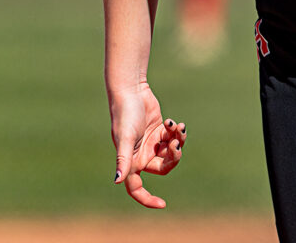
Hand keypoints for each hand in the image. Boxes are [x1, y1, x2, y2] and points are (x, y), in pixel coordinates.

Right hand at [109, 83, 186, 208]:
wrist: (131, 90)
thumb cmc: (125, 113)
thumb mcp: (125, 137)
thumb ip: (123, 159)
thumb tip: (117, 181)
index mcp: (131, 161)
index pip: (136, 189)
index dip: (147, 199)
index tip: (162, 205)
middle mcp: (141, 155)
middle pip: (163, 168)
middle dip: (173, 157)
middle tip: (176, 143)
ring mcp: (151, 143)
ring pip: (171, 153)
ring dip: (178, 142)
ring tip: (178, 128)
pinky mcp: (159, 132)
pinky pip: (174, 139)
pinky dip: (177, 132)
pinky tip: (174, 122)